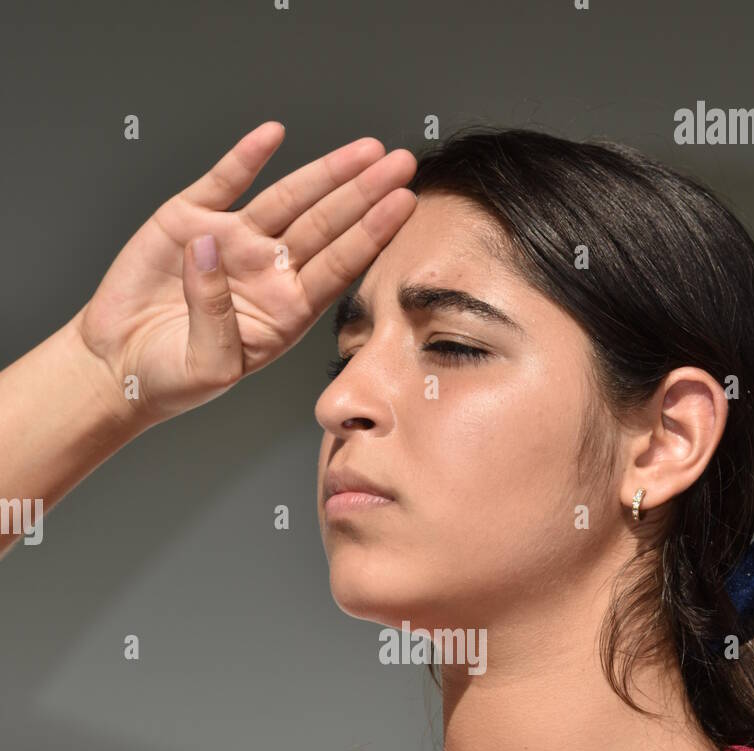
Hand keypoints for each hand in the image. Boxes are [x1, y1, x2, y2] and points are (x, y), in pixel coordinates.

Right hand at [76, 123, 417, 423]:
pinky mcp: (189, 219)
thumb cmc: (170, 378)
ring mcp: (232, 241)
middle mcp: (267, 270)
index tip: (402, 206)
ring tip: (366, 149)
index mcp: (285, 310)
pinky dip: (247, 157)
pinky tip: (274, 134)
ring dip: (326, 172)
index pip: (338, 265)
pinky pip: (225, 181)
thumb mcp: (207, 366)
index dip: (371, 234)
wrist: (116, 364)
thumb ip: (216, 316)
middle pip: (325, 224)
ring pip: (288, 198)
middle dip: (364, 193)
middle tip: (401, 164)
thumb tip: (208, 249)